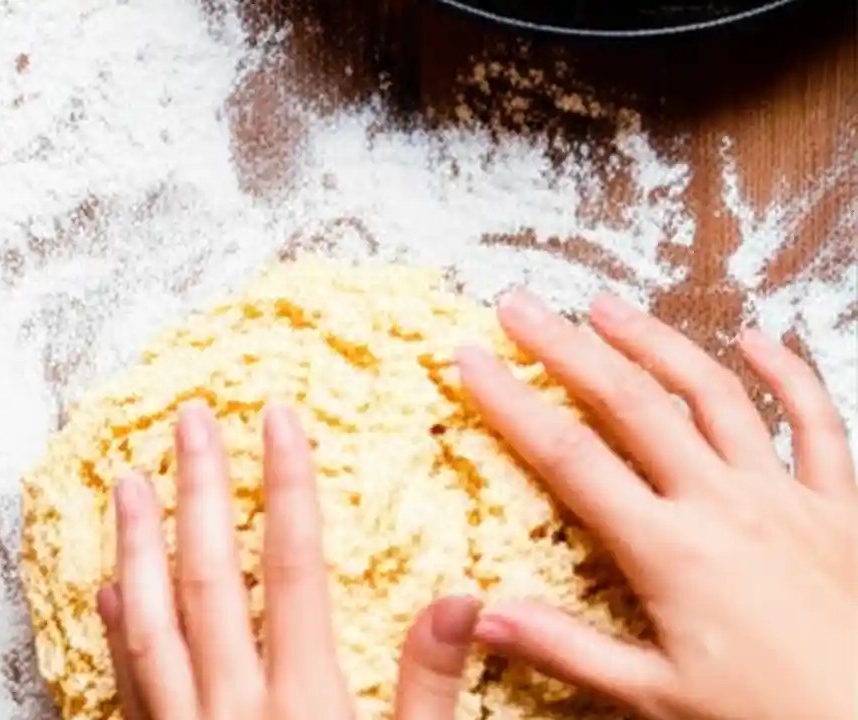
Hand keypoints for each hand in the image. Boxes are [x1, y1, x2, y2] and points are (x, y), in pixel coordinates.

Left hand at [96, 402, 480, 719]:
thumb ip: (428, 688)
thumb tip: (460, 594)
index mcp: (305, 703)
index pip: (295, 568)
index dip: (288, 487)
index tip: (278, 417)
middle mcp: (234, 707)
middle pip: (213, 575)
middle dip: (203, 489)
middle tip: (189, 416)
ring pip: (152, 618)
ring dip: (140, 541)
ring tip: (129, 477)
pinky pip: (128, 681)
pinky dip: (117, 626)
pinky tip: (109, 583)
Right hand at [456, 290, 857, 719]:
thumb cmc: (769, 715)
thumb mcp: (654, 696)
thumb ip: (567, 648)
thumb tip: (482, 617)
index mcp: (669, 551)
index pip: (568, 457)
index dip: (511, 402)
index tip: (471, 359)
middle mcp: (722, 504)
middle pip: (630, 403)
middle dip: (567, 347)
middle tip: (521, 306)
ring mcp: (784, 495)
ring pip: (713, 393)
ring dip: (655, 342)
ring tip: (607, 306)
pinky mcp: (837, 505)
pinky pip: (818, 422)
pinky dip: (788, 373)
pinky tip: (758, 338)